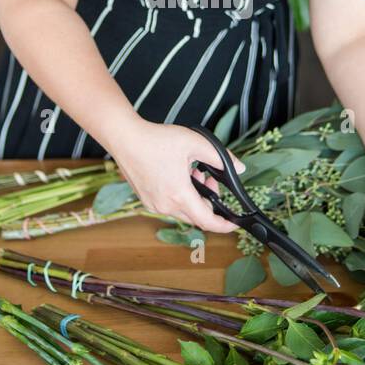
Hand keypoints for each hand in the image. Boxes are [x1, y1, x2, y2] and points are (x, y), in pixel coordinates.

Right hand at [107, 116, 246, 234]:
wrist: (125, 139)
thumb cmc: (156, 140)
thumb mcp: (195, 143)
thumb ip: (220, 158)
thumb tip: (238, 168)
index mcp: (179, 194)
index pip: (207, 221)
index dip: (224, 225)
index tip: (234, 224)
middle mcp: (165, 205)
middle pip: (197, 215)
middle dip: (209, 200)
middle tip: (209, 178)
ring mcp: (154, 204)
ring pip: (183, 210)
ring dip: (195, 197)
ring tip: (194, 172)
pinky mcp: (146, 200)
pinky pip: (170, 206)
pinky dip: (180, 196)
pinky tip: (179, 176)